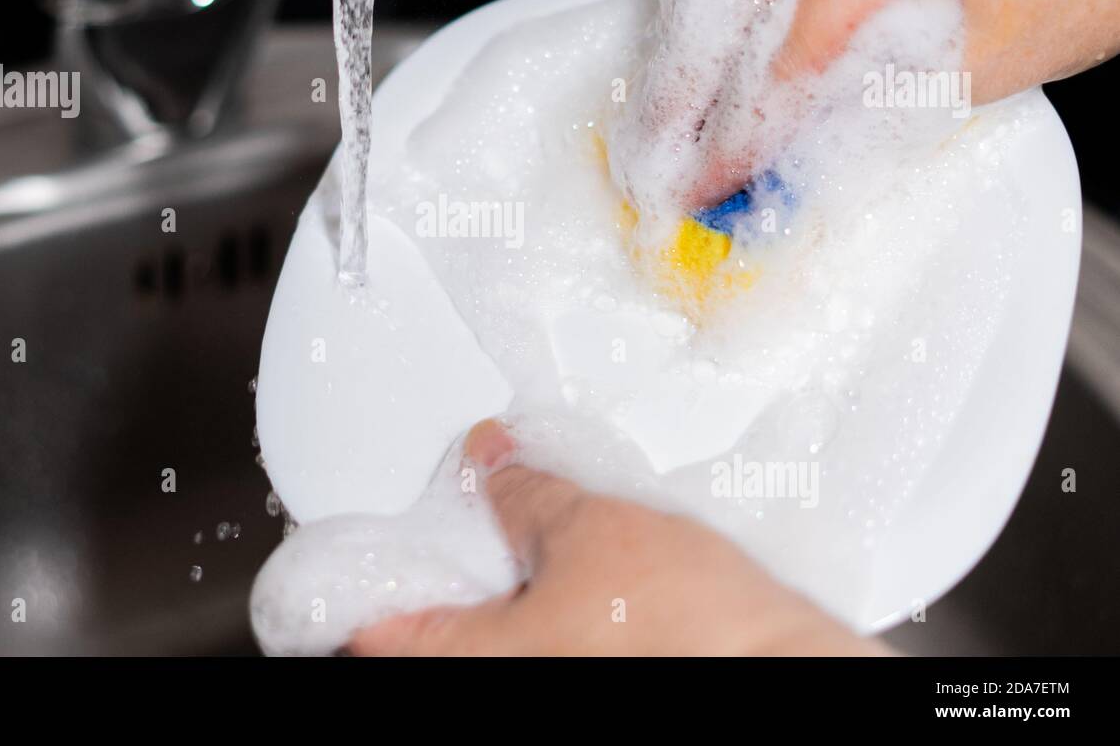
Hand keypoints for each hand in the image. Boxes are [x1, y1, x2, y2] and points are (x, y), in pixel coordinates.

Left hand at [349, 420, 886, 655]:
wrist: (778, 667)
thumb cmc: (689, 630)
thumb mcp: (587, 530)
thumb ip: (522, 494)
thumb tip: (488, 461)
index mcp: (471, 660)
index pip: (376, 622)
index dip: (367, 570)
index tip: (363, 535)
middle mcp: (501, 680)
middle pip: (435, 622)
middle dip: (444, 556)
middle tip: (456, 503)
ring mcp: (547, 677)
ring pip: (491, 626)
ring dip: (496, 570)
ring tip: (518, 515)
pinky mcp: (591, 668)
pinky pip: (538, 635)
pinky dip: (538, 591)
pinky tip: (565, 554)